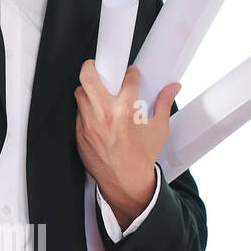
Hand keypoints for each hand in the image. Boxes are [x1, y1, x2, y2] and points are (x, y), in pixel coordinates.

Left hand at [74, 60, 180, 226]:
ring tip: (98, 92)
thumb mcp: (158, 130)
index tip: (131, 74)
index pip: (126, 79)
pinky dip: (86, 109)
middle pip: (88, 76)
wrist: (126, 184)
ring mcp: (88, 125)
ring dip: (88, 89)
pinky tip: (95, 113)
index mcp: (124, 112)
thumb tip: (173, 88)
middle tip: (100, 67)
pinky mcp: (79, 135)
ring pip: (79, 93)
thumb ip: (164, 104)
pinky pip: (78, 113)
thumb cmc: (142, 158)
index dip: (130, 73)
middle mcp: (103, 116)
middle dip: (93, 67)